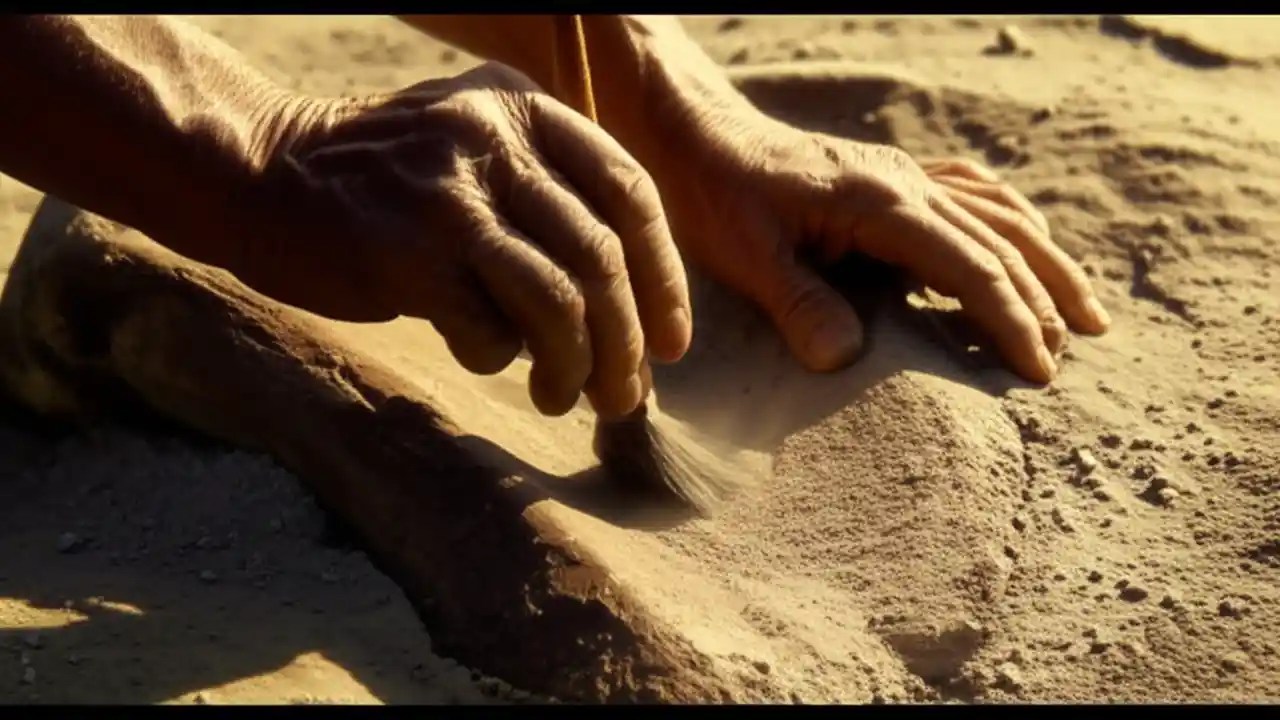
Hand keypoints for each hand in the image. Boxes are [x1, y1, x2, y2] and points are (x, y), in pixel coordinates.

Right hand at [239, 63, 690, 417]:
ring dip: (575, 368)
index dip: (664, 278)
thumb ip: (548, 205)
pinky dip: (498, 357)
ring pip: (559, 301)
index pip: (630, 193)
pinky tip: (481, 353)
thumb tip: (629, 319)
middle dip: (626, 345)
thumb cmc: (384, 187)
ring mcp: (451, 195)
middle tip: (625, 399)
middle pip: (602, 257)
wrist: (258, 175)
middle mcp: (495, 140)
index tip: (673, 343)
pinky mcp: (408, 253)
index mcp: (524, 110)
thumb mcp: (473, 154)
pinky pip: (490, 331)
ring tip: (561, 398)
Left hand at [633, 102, 1108, 382]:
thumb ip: (796, 303)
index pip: (971, 265)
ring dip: (1047, 262)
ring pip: (1002, 214)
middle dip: (1044, 299)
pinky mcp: (894, 176)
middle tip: (1070, 357)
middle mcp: (909, 183)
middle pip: (1003, 240)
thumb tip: (845, 359)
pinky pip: (976, 194)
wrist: (702, 136)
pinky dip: (1012, 224)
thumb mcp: (743, 255)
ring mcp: (906, 175)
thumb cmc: (716, 195)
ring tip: (1084, 313)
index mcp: (883, 204)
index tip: (1040, 370)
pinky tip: (1027, 245)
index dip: (1011, 319)